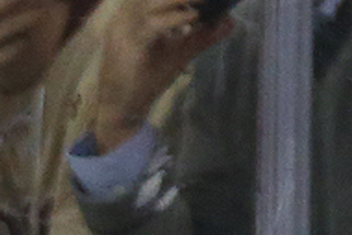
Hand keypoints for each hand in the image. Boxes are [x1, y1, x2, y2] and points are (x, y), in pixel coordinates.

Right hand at [91, 0, 232, 150]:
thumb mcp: (179, 52)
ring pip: (155, 3)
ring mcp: (124, 29)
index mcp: (132, 14)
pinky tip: (195, 17)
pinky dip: (176, 19)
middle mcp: (125, 16)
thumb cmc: (146, 78)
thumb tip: (229, 20)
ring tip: (207, 0)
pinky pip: (154, 25)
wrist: (122, 107)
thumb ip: (201, 35)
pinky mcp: (129, 44)